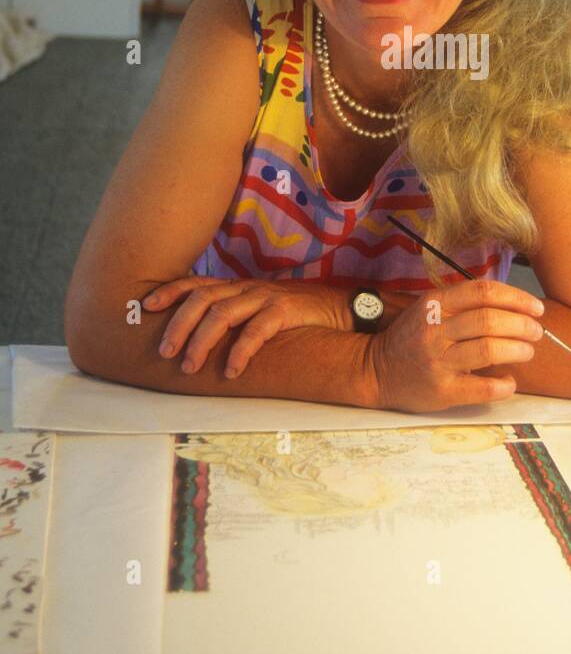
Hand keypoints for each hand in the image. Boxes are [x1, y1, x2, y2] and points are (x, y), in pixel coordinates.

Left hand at [141, 276, 348, 377]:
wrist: (341, 310)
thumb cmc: (297, 315)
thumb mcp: (260, 309)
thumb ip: (236, 318)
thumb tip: (201, 340)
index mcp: (239, 286)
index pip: (197, 283)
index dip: (170, 292)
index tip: (146, 307)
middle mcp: (248, 288)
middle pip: (203, 298)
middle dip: (178, 323)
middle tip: (163, 351)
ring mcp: (266, 297)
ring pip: (224, 312)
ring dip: (202, 340)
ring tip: (189, 366)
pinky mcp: (286, 310)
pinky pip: (258, 329)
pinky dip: (241, 350)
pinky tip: (231, 370)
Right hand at [366, 279, 544, 412]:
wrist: (376, 370)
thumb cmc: (413, 337)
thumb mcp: (431, 309)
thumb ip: (464, 304)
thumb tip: (514, 307)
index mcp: (436, 304)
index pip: (483, 292)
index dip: (516, 298)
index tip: (535, 307)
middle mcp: (435, 330)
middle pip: (490, 319)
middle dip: (522, 324)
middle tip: (536, 331)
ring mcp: (438, 361)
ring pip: (489, 349)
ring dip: (518, 349)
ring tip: (527, 351)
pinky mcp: (441, 390)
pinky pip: (482, 387)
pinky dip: (504, 385)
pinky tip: (509, 382)